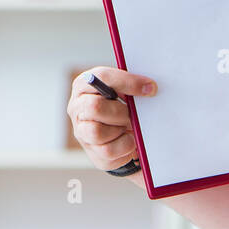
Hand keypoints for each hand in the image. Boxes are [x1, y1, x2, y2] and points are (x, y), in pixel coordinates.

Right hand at [66, 66, 155, 183]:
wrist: (122, 137)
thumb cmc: (123, 108)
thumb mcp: (125, 93)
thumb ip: (131, 87)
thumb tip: (150, 88)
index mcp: (85, 85)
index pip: (102, 77)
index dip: (128, 82)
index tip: (150, 88)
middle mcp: (77, 107)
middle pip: (95, 107)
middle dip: (121, 112)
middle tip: (133, 115)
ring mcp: (81, 131)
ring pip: (97, 132)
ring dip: (120, 129)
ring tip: (128, 127)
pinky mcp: (93, 151)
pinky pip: (108, 150)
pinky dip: (125, 145)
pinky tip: (130, 139)